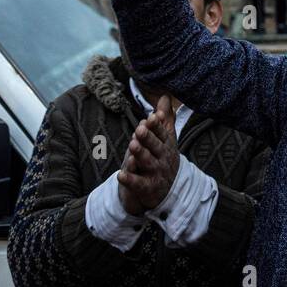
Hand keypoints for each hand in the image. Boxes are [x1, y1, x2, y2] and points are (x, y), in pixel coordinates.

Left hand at [117, 94, 179, 214]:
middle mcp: (163, 158)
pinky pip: (138, 184)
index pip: (162, 133)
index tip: (151, 117)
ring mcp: (156, 173)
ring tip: (132, 145)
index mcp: (166, 145)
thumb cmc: (161, 159)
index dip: (157, 126)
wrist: (165, 191)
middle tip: (140, 129)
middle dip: (148, 138)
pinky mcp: (147, 188)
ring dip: (140, 154)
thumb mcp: (165, 140)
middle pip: (155, 146)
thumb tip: (165, 96)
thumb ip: (164, 119)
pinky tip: (120, 175)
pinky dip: (130, 180)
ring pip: (147, 162)